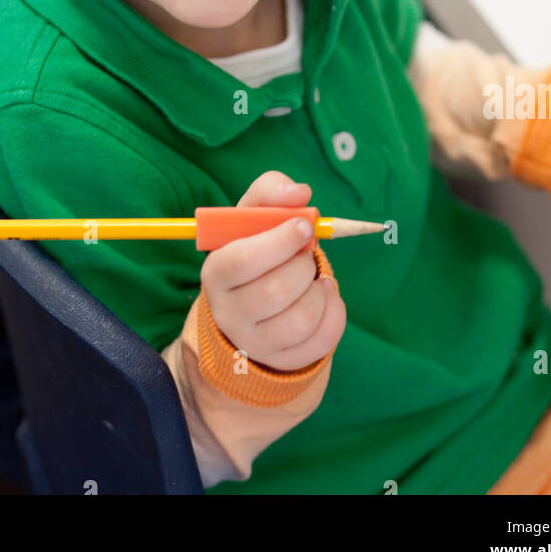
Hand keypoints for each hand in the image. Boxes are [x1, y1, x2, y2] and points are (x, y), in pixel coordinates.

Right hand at [199, 171, 345, 371]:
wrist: (251, 298)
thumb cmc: (255, 246)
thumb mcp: (254, 214)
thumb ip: (272, 191)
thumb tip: (301, 192)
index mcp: (216, 272)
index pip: (242, 261)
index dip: (279, 241)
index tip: (304, 226)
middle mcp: (229, 312)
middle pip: (275, 292)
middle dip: (302, 265)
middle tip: (306, 253)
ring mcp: (255, 342)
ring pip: (301, 320)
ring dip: (320, 289)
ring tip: (314, 276)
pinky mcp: (282, 360)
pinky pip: (321, 341)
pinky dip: (334, 312)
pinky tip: (323, 297)